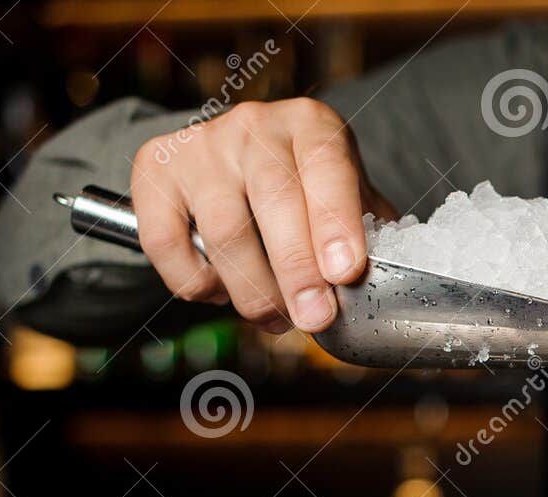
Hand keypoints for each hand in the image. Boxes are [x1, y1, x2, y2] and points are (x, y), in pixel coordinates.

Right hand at [130, 99, 394, 332]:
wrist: (228, 158)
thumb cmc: (303, 186)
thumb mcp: (345, 195)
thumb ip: (368, 231)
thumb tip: (393, 285)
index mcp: (311, 126)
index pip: (327, 168)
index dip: (336, 222)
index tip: (346, 272)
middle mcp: (254, 126)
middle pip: (273, 201)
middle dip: (296, 271)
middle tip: (314, 319)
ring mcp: (200, 146)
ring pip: (223, 231)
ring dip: (252, 291)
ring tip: (275, 319)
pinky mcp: (153, 171)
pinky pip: (166, 242)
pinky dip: (195, 283)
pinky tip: (221, 293)